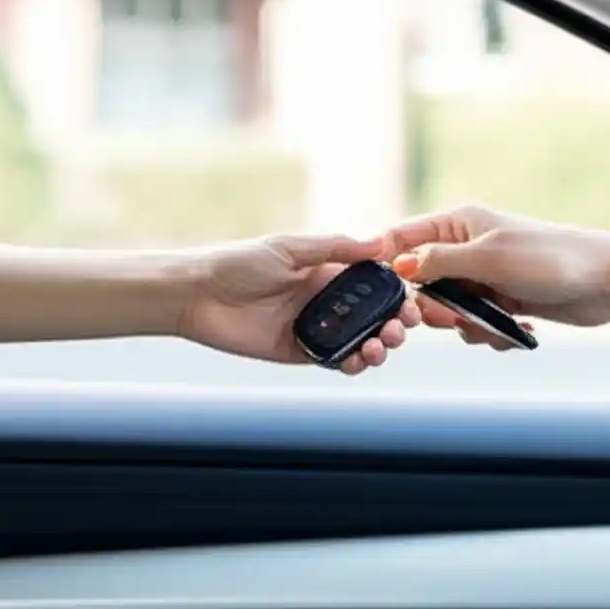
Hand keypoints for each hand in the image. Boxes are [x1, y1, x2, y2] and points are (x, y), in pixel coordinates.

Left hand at [178, 234, 421, 374]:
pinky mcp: (301, 352)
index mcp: (329, 272)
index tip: (412, 305)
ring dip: (378, 347)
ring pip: (361, 341)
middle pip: (375, 316)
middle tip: (398, 331)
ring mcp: (316, 328)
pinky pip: (336, 361)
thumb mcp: (289, 249)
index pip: (376, 285)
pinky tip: (359, 361)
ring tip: (378, 348)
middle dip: (395, 325)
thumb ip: (335, 248)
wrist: (197, 296)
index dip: (399, 295)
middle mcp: (327, 300)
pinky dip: (354, 364)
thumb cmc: (238, 264)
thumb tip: (379, 244)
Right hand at [381, 206, 609, 347]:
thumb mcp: (488, 258)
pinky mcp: (501, 302)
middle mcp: (465, 248)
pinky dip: (491, 334)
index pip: (401, 238)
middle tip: (457, 316)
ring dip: (468, 326)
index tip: (386, 293)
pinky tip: (519, 332)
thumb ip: (439, 263)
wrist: (605, 283)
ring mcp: (483, 277)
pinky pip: (476, 325)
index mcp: (456, 223)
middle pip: (419, 284)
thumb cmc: (550, 259)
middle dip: (436, 309)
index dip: (386, 264)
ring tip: (495, 324)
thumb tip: (397, 266)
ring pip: (448, 311)